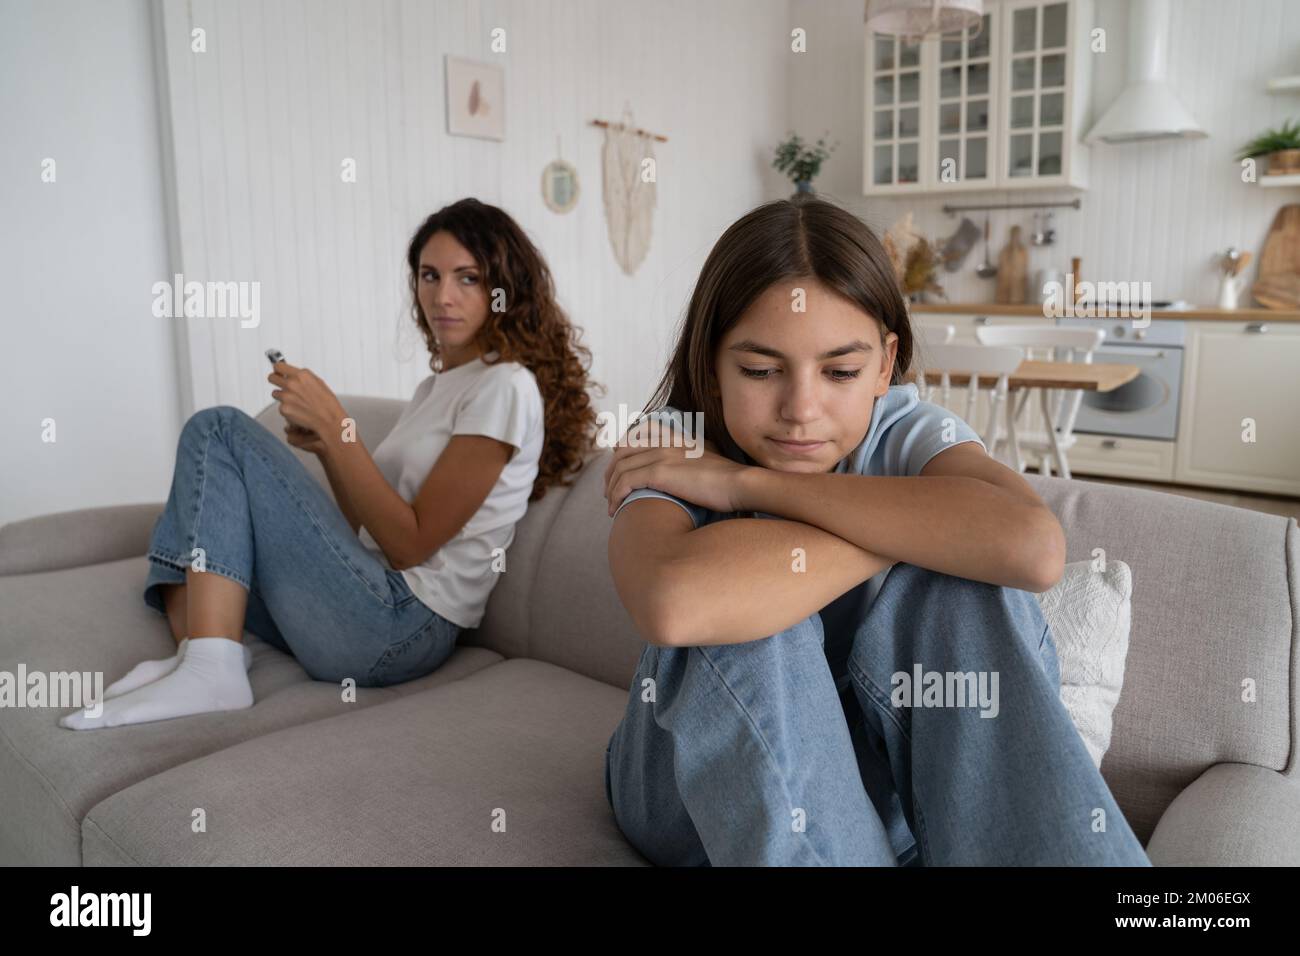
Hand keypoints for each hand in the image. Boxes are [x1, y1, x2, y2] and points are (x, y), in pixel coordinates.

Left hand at [267, 361, 347, 450]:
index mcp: (301, 375)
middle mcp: (292, 383)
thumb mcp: (318, 382)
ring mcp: (286, 396)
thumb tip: (291, 374)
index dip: (278, 370)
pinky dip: (287, 409)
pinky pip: (280, 406)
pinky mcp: (283, 409)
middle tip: (281, 385)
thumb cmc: (327, 402)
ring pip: (275, 393)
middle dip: (275, 381)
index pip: (278, 366)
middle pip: (271, 377)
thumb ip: (302, 377)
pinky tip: (298, 411)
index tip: (279, 373)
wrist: (328, 419)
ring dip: (282, 396)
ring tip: (295, 402)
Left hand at [603, 416, 748, 516]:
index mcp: (676, 437)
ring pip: (620, 468)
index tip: (617, 466)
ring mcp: (661, 455)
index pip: (638, 433)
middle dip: (610, 472)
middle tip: (609, 491)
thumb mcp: (710, 461)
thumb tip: (693, 472)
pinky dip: (615, 496)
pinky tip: (616, 509)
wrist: (740, 484)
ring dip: (610, 487)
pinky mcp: (659, 472)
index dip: (621, 448)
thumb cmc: (729, 481)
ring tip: (610, 504)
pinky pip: (625, 482)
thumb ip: (695, 459)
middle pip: (622, 451)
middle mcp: (665, 442)